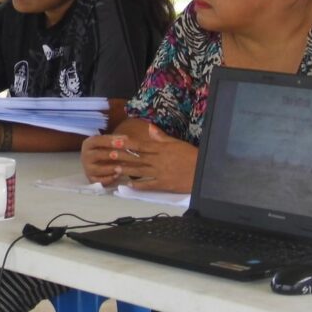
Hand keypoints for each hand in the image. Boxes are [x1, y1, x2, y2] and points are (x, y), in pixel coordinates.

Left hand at [82, 127, 197, 191]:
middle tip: (109, 155)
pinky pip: (149, 184)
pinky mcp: (163, 184)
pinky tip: (129, 185)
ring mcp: (160, 173)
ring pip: (140, 171)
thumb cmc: (190, 155)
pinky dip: (139, 185)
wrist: (203, 171)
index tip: (115, 141)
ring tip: (115, 169)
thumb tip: (149, 127)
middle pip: (137, 158)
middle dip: (123, 156)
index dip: (127, 143)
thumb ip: (161, 137)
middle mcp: (158, 160)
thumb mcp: (177, 143)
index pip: (141, 145)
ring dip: (127, 170)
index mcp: (161, 149)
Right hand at [82, 133, 129, 187]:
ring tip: (123, 168)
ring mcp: (87, 168)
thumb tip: (126, 139)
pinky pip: (99, 181)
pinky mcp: (91, 179)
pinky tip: (118, 175)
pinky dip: (108, 179)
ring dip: (111, 168)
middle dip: (113, 155)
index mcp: (88, 144)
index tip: (123, 141)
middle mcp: (85, 156)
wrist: (96, 162)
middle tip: (128, 155)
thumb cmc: (105, 149)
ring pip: (98, 169)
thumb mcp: (107, 142)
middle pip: (97, 155)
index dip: (109, 141)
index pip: (97, 140)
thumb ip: (116, 140)